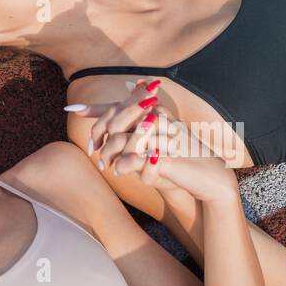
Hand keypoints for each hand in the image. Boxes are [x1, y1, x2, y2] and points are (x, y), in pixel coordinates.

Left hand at [67, 81, 238, 203]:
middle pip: (117, 122)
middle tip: (92, 150)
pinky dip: (124, 166)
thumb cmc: (176, 156)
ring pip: (123, 141)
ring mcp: (162, 135)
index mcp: (154, 109)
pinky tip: (118, 171)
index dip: (97, 116)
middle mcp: (158, 117)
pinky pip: (136, 159)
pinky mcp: (165, 156)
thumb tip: (78, 108)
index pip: (118, 108)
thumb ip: (122, 124)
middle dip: (100, 137)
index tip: (78, 119)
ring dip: (110, 154)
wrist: (208, 177)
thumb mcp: (149, 140)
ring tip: (105, 165)